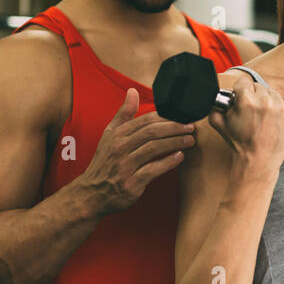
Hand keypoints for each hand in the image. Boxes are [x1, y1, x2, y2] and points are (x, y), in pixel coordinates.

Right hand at [79, 87, 196, 215]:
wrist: (93, 193)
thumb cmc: (105, 162)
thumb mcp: (110, 135)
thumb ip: (124, 114)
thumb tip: (132, 91)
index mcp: (117, 135)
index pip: (145, 121)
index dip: (166, 117)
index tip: (182, 117)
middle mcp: (120, 148)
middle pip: (151, 133)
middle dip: (174, 128)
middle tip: (191, 128)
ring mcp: (125, 166)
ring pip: (153, 149)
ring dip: (175, 143)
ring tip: (190, 140)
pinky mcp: (131, 183)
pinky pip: (152, 170)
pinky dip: (168, 162)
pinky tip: (180, 157)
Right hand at [210, 73, 283, 177]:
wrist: (260, 160)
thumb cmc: (241, 143)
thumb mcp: (218, 122)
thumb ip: (216, 104)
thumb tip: (220, 95)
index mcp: (247, 101)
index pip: (243, 82)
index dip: (239, 92)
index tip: (241, 99)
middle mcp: (266, 101)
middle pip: (258, 86)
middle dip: (254, 97)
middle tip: (252, 112)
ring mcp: (281, 106)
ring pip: (271, 93)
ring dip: (267, 102)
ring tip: (263, 118)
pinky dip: (279, 108)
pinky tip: (272, 120)